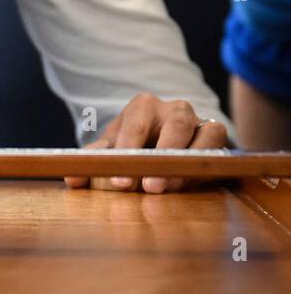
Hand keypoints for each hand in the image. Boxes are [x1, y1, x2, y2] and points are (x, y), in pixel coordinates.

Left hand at [63, 93, 229, 193]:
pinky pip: (221, 150)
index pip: (135, 125)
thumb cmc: (134, 145)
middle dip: (163, 156)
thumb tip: (72, 178)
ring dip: (190, 163)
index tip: (119, 180)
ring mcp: (201, 122)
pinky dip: (207, 167)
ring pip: (207, 134)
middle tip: (149, 187)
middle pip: (176, 126)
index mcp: (143, 106)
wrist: (166, 144)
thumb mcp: (113, 149)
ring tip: (170, 187)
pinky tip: (191, 184)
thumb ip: (94, 161)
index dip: (128, 151)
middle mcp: (175, 109)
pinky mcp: (220, 139)